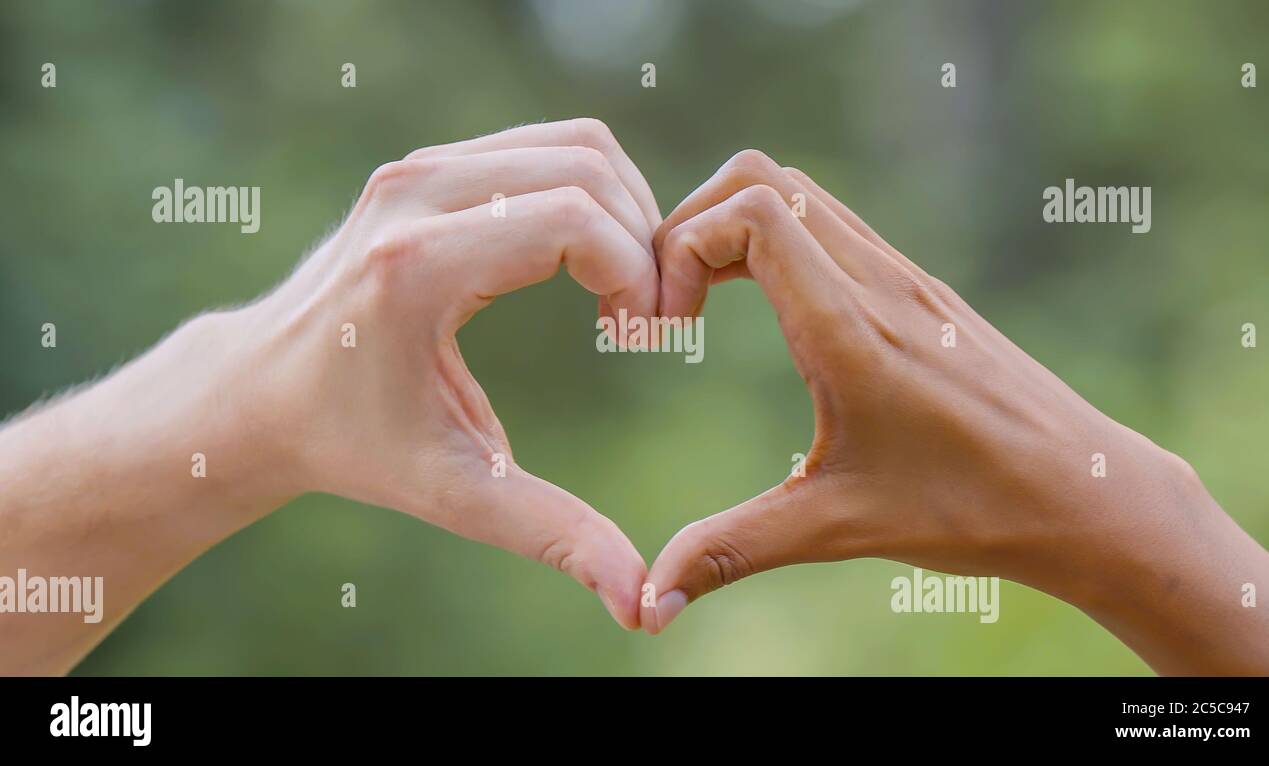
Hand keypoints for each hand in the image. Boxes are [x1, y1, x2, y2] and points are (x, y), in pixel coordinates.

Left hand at [0, 119, 662, 672]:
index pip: (575, 219)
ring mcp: (416, 170)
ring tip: (621, 292)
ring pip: (572, 144)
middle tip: (643, 319)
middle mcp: (415, 195)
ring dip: (621, 210)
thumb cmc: (357, 446)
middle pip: (587, 168)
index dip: (637, 274)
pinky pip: (540, 148)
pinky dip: (585, 192)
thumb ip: (555, 536)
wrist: (259, 393)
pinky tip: (583, 264)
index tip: (642, 337)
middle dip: (642, 239)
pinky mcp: (423, 167)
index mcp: (420, 267)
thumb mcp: (459, 493)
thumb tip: (642, 606)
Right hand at [640, 150, 1268, 673]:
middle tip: (669, 303)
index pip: (752, 212)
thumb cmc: (971, 508)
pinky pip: (833, 226)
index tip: (668, 327)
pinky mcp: (920, 290)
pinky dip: (777, 241)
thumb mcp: (837, 527)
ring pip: (799, 193)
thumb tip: (652, 600)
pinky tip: (770, 313)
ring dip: (734, 227)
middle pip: (762, 178)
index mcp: (850, 328)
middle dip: (691, 225)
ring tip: (702, 304)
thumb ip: (733, 550)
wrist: (1086, 494)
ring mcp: (904, 277)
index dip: (682, 247)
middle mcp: (877, 282)